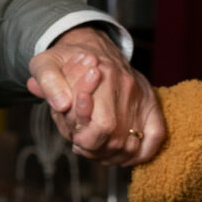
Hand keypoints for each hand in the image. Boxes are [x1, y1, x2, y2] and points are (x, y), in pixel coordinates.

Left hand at [27, 26, 164, 166]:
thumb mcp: (46, 64)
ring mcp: (140, 95)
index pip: (103, 124)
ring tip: (95, 149)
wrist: (90, 46)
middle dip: (95, 149)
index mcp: (102, 73)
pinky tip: (123, 156)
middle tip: (81, 144)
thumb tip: (62, 104)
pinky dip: (141, 152)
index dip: (86, 140)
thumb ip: (49, 82)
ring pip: (133, 143)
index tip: (74, 138)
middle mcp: (126, 84)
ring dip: (112, 155)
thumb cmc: (65, 60)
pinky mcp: (150, 102)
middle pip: (116, 138)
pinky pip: (156, 134)